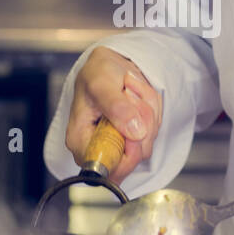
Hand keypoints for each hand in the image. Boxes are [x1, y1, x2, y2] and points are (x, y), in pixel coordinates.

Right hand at [65, 46, 162, 183]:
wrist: (109, 65)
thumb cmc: (97, 73)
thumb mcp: (101, 83)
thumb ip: (116, 107)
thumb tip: (134, 131)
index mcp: (81, 141)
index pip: (109, 169)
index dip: (128, 150)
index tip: (132, 125)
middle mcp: (98, 148)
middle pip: (134, 157)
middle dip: (141, 121)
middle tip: (128, 94)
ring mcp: (118, 145)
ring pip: (147, 142)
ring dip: (146, 111)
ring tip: (129, 91)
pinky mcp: (133, 139)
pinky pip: (153, 132)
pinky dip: (151, 110)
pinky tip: (136, 97)